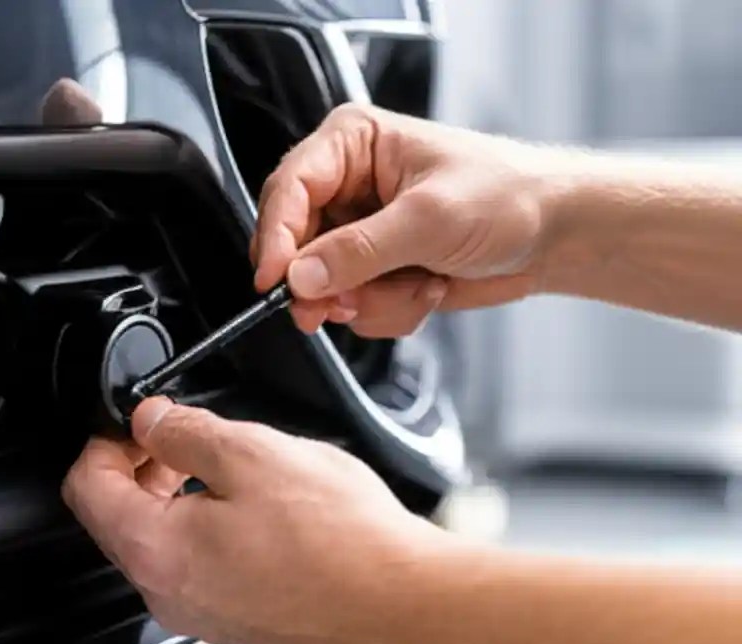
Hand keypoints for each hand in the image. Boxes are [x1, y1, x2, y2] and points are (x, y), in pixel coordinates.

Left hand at [61, 397, 452, 643]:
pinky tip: (249, 501)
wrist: (402, 603)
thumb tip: (150, 419)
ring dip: (171, 492)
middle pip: (115, 517)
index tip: (136, 418)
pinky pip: (194, 564)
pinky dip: (202, 524)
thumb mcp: (251, 452)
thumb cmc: (340, 540)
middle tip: (177, 432)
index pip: (87, 487)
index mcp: (155, 551)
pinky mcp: (234, 618)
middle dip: (138, 465)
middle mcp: (167, 593)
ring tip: (222, 461)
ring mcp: (200, 611)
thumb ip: (184, 430)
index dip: (105, 439)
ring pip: (156, 541)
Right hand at [252, 103, 565, 335]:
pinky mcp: (375, 270)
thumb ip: (361, 250)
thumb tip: (303, 275)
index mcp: (353, 144)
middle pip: (294, 244)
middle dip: (325, 281)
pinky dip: (390, 310)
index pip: (289, 189)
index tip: (276, 279)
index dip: (275, 237)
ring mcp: (359, 232)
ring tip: (419, 282)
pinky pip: (353, 307)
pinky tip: (427, 287)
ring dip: (370, 299)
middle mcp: (347, 185)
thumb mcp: (431, 218)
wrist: (557, 235)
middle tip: (339, 304)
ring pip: (323, 285)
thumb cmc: (510, 196)